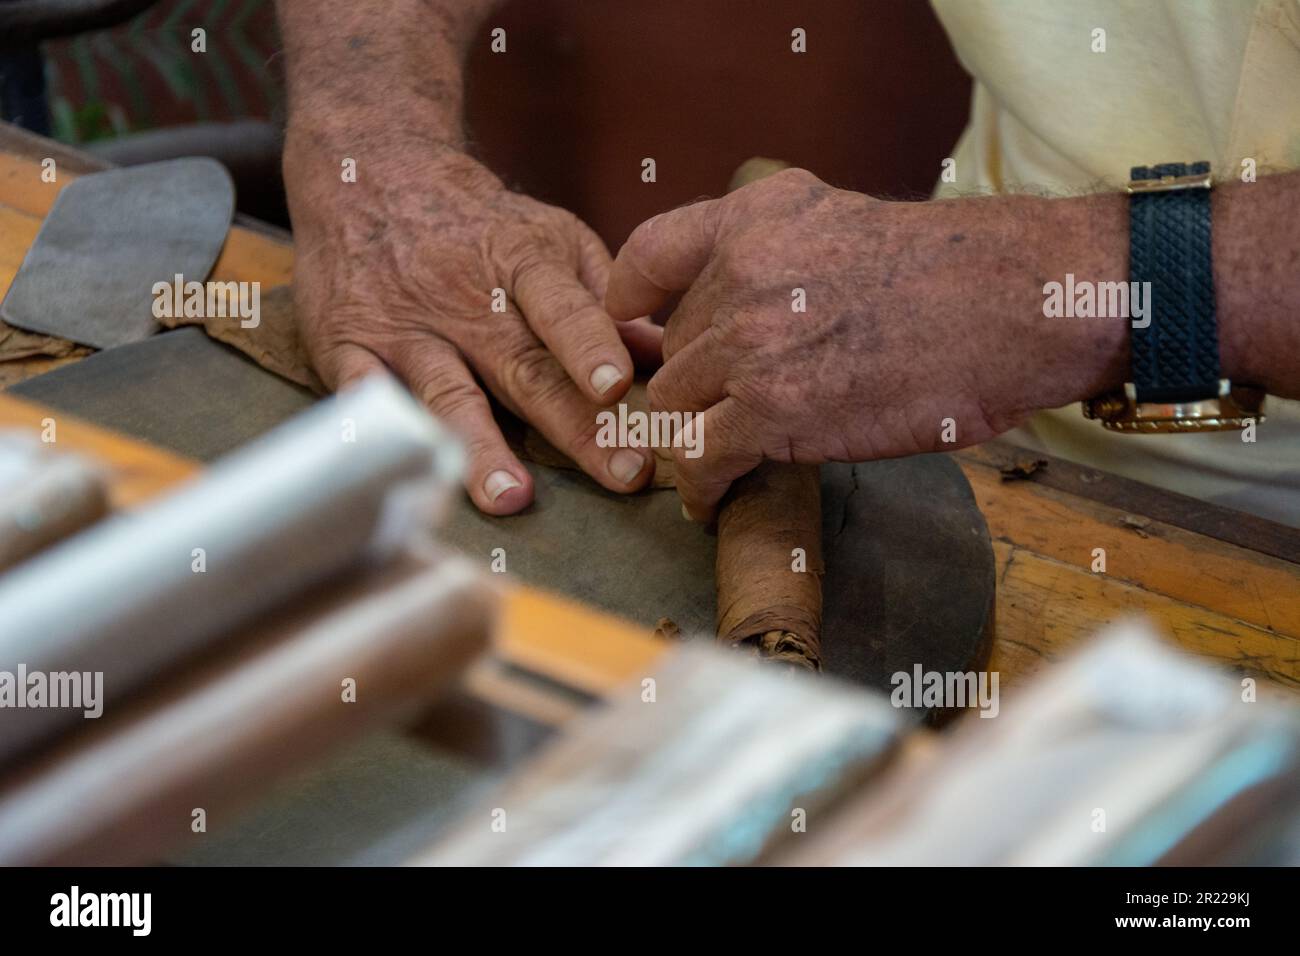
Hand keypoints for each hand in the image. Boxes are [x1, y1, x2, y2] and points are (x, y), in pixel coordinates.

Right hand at [285, 141, 663, 513]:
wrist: (371, 176)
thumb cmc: (479, 225)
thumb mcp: (549, 237)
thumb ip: (604, 300)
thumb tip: (666, 354)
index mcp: (521, 262)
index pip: (561, 306)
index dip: (589, 345)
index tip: (619, 386)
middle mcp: (464, 299)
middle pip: (523, 368)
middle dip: (574, 426)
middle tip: (621, 473)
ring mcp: (403, 326)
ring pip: (447, 394)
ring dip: (480, 447)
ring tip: (511, 497)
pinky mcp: (347, 347)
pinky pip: (363, 394)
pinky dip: (382, 430)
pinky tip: (406, 471)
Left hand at [606, 168, 1126, 519]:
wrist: (1016, 303)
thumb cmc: (956, 273)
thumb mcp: (848, 224)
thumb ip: (785, 254)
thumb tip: (752, 303)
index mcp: (757, 218)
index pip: (651, 252)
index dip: (627, 297)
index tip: (630, 327)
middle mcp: (741, 272)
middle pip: (675, 347)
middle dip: (689, 386)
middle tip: (705, 418)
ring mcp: (750, 340)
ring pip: (680, 404)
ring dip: (690, 440)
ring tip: (705, 467)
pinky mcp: (771, 408)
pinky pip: (703, 456)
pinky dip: (701, 486)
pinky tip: (710, 500)